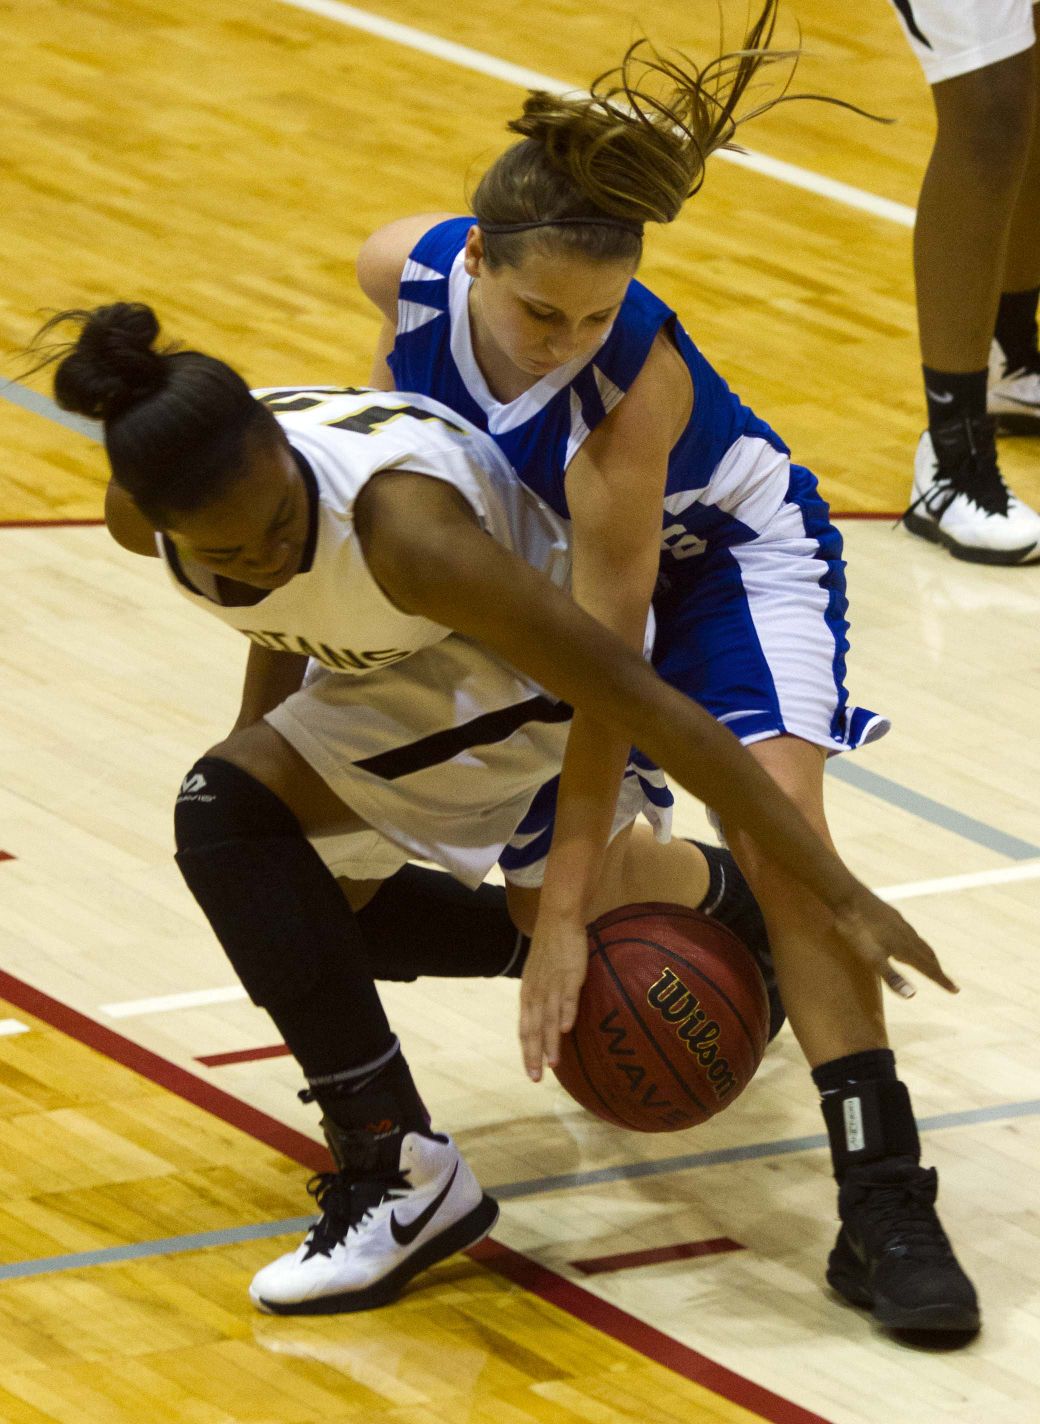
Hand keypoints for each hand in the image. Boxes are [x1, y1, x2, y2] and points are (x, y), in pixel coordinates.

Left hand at [519, 913, 589, 1081]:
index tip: (531, 1073)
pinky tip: (568, 1028)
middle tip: (537, 1078)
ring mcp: (552, 984)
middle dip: (534, 1055)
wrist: (557, 919)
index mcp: (528, 994)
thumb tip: (550, 1019)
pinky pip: (567, 996)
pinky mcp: (570, 974)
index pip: (524, 1028)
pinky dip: (566, 1012)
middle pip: (533, 1028)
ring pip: (549, 1018)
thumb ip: (542, 998)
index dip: (527, 1051)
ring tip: (553, 1064)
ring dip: (551, 1042)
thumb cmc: (550, 949)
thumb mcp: (539, 976)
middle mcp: (536, 992)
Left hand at [832, 883, 958, 997]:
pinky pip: (908, 931)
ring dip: (927, 954)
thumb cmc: (856, 929)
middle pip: (927, 954)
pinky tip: (906, 938)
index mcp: (904, 947)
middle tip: (944, 980)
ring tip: (929, 961)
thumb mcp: (871, 957)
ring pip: (918, 941)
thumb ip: (891, 976)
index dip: (941, 980)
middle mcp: (906, 934)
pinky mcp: (890, 914)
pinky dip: (914, 941)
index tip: (955, 990)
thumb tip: (912, 995)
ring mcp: (898, 922)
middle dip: (936, 968)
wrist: (847, 896)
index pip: (928, 968)